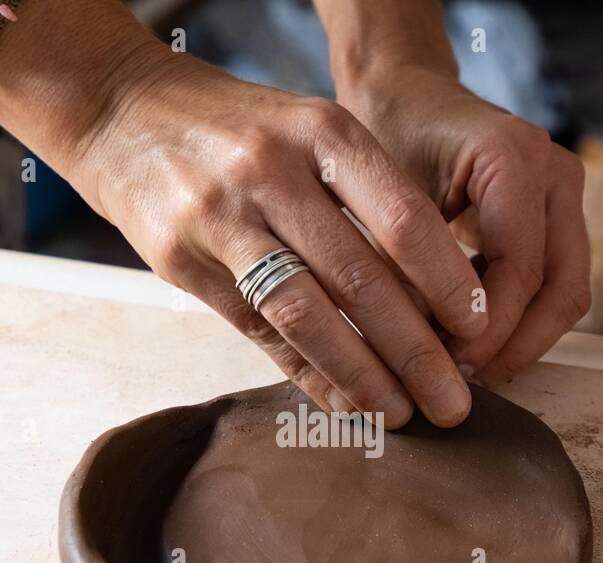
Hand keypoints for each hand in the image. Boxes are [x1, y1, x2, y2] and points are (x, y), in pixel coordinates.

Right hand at [65, 54, 487, 426]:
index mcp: (321, 131)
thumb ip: (362, 197)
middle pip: (361, 277)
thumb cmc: (237, 128)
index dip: (447, 282)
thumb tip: (433, 297)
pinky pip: (258, 331)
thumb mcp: (307, 131)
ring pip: (306, 312)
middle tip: (454, 400)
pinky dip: (305, 372)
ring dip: (361, 374)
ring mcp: (220, 217)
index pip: (402, 217)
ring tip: (401, 413)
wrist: (120, 109)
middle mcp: (272, 171)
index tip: (481, 329)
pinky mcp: (179, 260)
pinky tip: (341, 400)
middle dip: (416, 350)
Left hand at [338, 66, 590, 383]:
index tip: (452, 367)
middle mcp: (554, 173)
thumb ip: (405, 268)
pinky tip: (472, 341)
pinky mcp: (558, 215)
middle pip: (562, 289)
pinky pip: (554, 282)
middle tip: (466, 381)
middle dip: (516, 345)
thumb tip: (417, 349)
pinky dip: (519, 318)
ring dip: (522, 339)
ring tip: (468, 370)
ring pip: (567, 292)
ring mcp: (565, 194)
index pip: (521, 268)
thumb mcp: (383, 202)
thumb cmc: (388, 137)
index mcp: (513, 158)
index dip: (490, 329)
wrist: (406, 97)